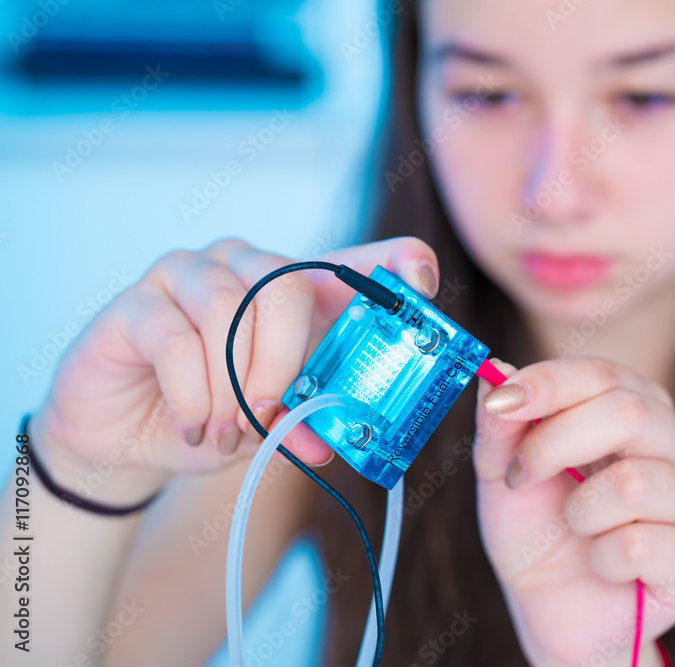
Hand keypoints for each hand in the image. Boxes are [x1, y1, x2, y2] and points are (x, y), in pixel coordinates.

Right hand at [31, 236, 439, 503]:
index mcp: (293, 290)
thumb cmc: (217, 416)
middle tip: (272, 415)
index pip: (355, 261)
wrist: (131, 437)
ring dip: (232, 387)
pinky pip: (176, 340)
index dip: (393, 263)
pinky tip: (193, 428)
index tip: (420, 285)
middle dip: (285, 362)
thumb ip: (305, 419)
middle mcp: (245, 266)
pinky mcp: (137, 301)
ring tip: (226, 431)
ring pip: (226, 309)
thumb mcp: (273, 422)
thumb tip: (330, 440)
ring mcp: (188, 275)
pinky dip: (192, 396)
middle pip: (286, 285)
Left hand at [473, 356, 674, 666]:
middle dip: (555, 444)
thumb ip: (499, 425)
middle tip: (522, 476)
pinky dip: (602, 559)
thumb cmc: (538, 532)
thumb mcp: (503, 474)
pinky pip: (641, 545)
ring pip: (635, 482)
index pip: (602, 374)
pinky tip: (603, 565)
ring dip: (579, 511)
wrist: (555, 614)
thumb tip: (494, 375)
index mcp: (636, 409)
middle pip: (630, 413)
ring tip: (574, 527)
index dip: (549, 383)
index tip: (504, 401)